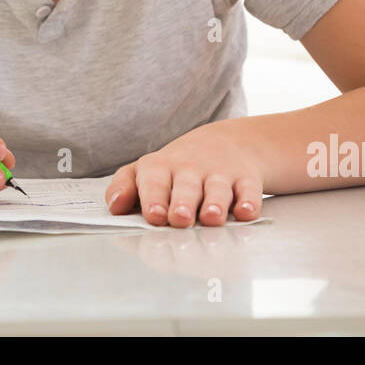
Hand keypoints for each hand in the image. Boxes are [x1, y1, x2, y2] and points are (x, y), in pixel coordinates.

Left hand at [103, 122, 262, 227]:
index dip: (153, 198)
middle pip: (186, 186)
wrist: (223, 144)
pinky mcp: (246, 179)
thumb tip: (114, 207)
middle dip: (182, 203)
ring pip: (217, 189)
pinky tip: (247, 212)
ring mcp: (219, 173)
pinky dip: (250, 201)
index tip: (153, 216)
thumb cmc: (175, 169)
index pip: (153, 182)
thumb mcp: (144, 171)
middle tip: (179, 220)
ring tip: (210, 218)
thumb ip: (124, 187)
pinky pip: (249, 190)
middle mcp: (189, 169)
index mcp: (159, 168)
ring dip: (214, 204)